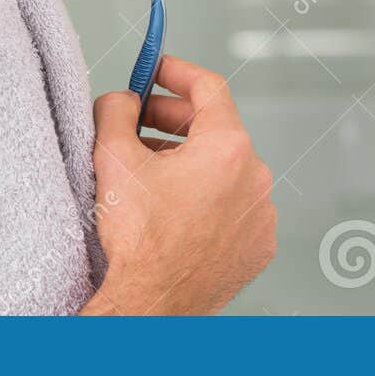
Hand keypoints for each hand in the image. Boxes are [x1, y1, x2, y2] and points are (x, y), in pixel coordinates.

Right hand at [81, 55, 276, 314]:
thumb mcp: (113, 158)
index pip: (209, 87)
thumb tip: (123, 99)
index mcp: (229, 148)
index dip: (177, 72)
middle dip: (174, 119)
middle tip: (141, 120)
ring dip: (189, 163)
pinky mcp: (258, 246)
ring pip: (224, 170)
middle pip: (216, 128)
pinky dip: (206, 199)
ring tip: (151, 171)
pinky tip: (174, 209)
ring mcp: (261, 215)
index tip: (157, 70)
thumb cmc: (137, 242)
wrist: (149, 306)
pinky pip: (233, 207)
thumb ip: (117, 110)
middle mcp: (255, 178)